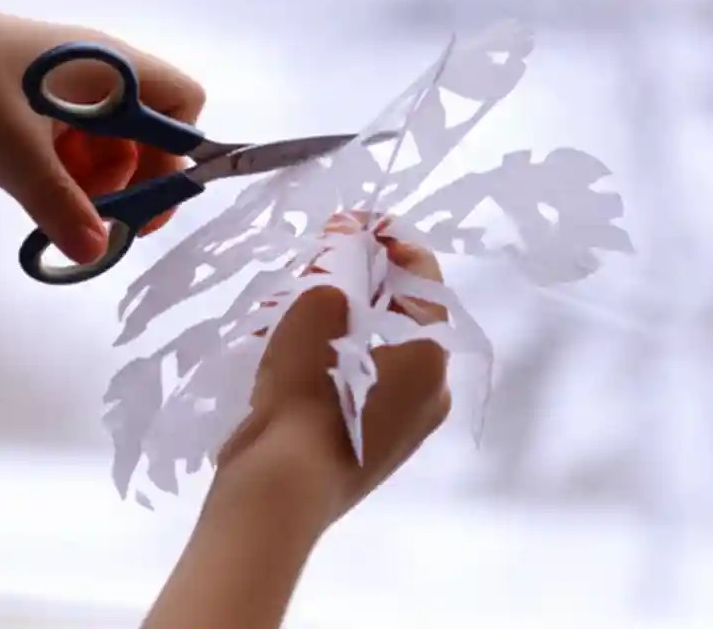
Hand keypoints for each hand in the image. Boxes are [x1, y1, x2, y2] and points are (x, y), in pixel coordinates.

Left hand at [0, 3, 206, 263]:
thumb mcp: (13, 152)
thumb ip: (58, 205)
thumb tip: (96, 253)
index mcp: (109, 67)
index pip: (182, 102)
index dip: (175, 151)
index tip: (144, 195)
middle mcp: (98, 74)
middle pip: (150, 135)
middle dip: (133, 181)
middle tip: (100, 219)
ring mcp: (69, 92)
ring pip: (111, 148)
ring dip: (96, 185)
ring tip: (57, 206)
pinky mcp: (41, 109)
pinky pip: (76, 149)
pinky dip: (68, 177)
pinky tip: (38, 193)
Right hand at [141, 229, 450, 628]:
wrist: (280, 491)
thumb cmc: (308, 392)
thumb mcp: (318, 306)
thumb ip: (338, 262)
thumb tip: (347, 231)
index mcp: (432, 354)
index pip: (423, 274)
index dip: (386, 238)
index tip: (346, 222)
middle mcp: (431, 391)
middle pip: (401, 313)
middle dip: (359, 279)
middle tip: (317, 259)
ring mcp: (402, 427)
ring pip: (378, 350)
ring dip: (342, 318)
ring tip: (295, 302)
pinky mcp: (368, 449)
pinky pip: (359, 385)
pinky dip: (333, 358)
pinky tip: (293, 352)